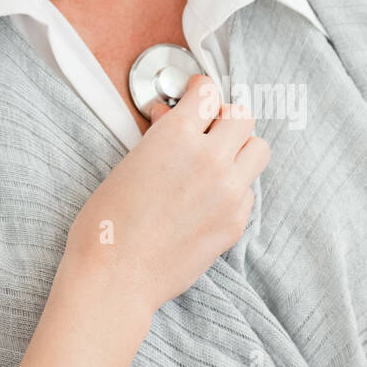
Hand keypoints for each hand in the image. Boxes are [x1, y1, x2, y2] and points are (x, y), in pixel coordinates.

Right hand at [62, 74, 269, 319]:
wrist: (116, 275)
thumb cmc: (108, 220)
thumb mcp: (128, 162)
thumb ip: (160, 135)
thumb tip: (172, 120)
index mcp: (176, 136)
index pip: (208, 91)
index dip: (198, 91)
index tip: (194, 97)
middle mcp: (209, 159)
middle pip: (243, 117)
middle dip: (223, 119)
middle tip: (205, 130)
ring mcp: (228, 193)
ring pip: (258, 150)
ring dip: (239, 150)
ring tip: (215, 162)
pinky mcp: (235, 223)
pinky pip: (249, 190)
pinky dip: (235, 187)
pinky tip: (209, 198)